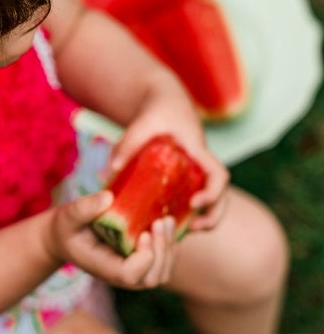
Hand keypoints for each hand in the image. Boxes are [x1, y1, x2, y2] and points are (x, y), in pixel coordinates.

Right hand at [45, 189, 179, 289]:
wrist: (66, 236)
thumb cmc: (67, 227)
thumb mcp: (68, 215)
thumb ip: (85, 208)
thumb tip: (109, 197)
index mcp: (104, 268)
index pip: (130, 275)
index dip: (143, 258)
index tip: (143, 232)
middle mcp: (121, 275)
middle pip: (152, 277)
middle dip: (162, 250)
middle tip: (161, 221)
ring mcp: (133, 271)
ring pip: (162, 272)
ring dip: (169, 247)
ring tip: (167, 220)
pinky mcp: (141, 261)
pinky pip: (164, 262)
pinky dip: (171, 245)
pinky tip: (167, 223)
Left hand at [109, 79, 230, 232]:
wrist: (166, 100)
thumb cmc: (158, 109)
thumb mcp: (142, 122)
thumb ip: (128, 143)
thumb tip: (111, 169)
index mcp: (198, 151)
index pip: (218, 175)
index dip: (212, 193)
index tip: (193, 203)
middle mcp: (202, 165)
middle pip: (222, 195)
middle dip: (212, 215)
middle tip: (192, 229)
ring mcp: (197, 172)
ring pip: (212, 199)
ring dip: (203, 217)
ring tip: (182, 232)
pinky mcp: (188, 176)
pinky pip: (196, 197)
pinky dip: (188, 212)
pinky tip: (168, 221)